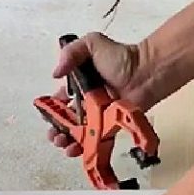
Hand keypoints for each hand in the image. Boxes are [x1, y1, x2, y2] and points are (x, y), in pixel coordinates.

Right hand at [49, 32, 153, 156]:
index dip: (51, 110)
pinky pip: (98, 137)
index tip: (47, 117)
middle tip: (54, 137)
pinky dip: (87, 146)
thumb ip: (70, 53)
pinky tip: (78, 150)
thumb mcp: (92, 44)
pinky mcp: (112, 125)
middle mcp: (88, 101)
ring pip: (80, 131)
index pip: (60, 100)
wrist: (146, 72)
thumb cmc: (121, 57)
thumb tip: (55, 74)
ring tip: (63, 145)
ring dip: (68, 141)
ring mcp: (100, 114)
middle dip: (57, 130)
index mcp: (79, 84)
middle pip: (67, 120)